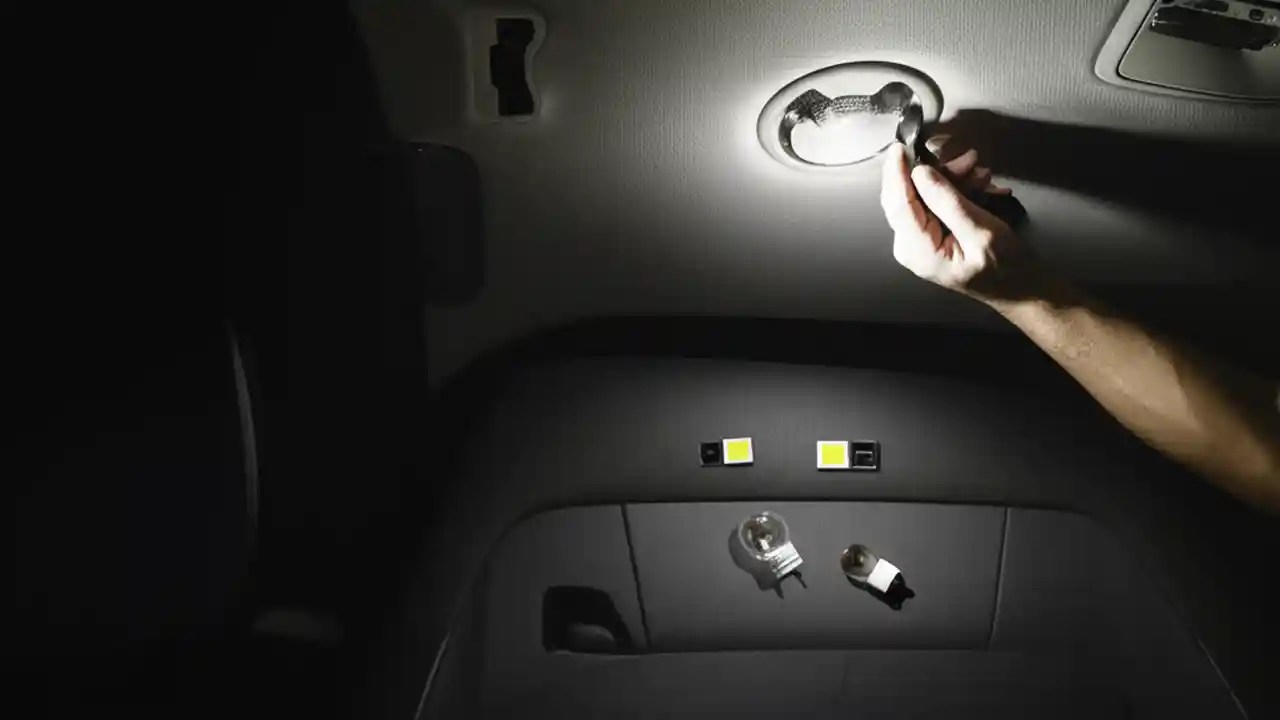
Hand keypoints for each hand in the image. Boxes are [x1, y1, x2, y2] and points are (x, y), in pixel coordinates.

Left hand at [880, 142, 1038, 302]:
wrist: (1018, 288)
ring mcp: (919, 240)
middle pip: (908, 196)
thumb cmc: (1004, 268)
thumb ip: (949, 202)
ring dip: (953, 179)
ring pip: (924, 196)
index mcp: (919, 250)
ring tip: (982, 175)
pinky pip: (935, 203)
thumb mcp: (982, 232)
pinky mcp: (930, 234)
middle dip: (937, 172)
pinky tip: (979, 187)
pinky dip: (956, 191)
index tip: (900, 147)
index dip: (897, 172)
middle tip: (968, 160)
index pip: (898, 204)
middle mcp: (911, 246)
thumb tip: (921, 174)